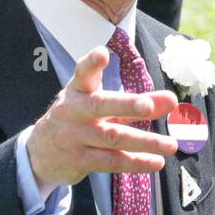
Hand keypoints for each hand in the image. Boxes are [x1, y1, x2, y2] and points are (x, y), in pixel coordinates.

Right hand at [26, 47, 177, 190]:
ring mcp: (75, 136)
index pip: (83, 73)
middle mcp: (74, 111)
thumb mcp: (102, 103)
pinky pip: (112, 161)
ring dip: (145, 141)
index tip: (102, 53)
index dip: (92, 63)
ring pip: (113, 137)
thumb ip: (139, 100)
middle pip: (100, 105)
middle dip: (126, 104)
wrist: (42, 153)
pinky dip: (136, 162)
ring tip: (171, 144)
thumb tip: (172, 100)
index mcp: (78, 90)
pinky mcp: (80, 160)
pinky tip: (156, 162)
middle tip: (148, 105)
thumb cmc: (80, 119)